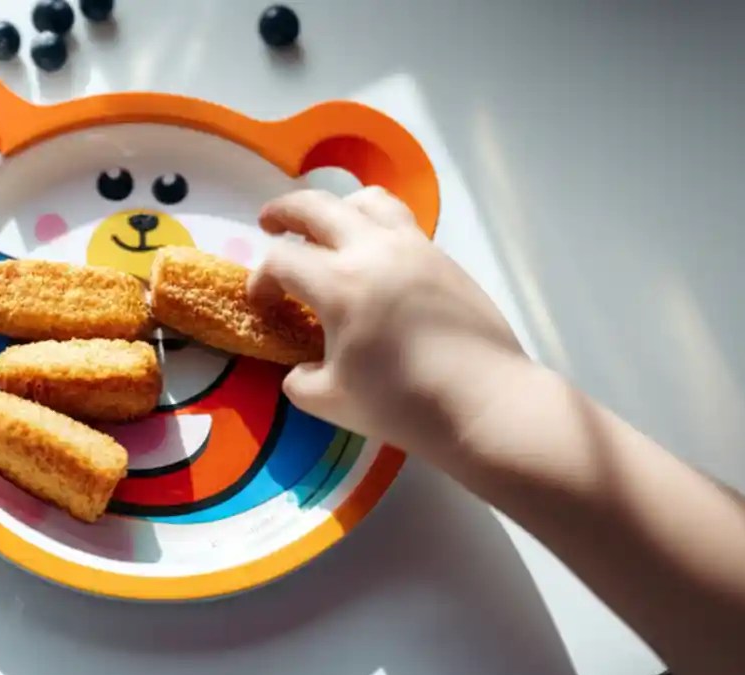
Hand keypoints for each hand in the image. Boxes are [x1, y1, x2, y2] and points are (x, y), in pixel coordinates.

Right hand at [249, 187, 529, 460]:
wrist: (483, 401)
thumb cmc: (402, 403)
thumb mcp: (330, 401)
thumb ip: (301, 379)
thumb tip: (302, 368)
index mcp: (338, 283)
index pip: (282, 261)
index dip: (261, 279)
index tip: (262, 304)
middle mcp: (373, 250)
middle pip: (317, 207)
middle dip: (284, 212)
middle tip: (269, 223)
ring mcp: (413, 248)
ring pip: (367, 201)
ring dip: (337, 207)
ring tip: (329, 226)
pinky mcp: (443, 260)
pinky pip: (401, 223)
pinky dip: (376, 226)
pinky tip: (375, 257)